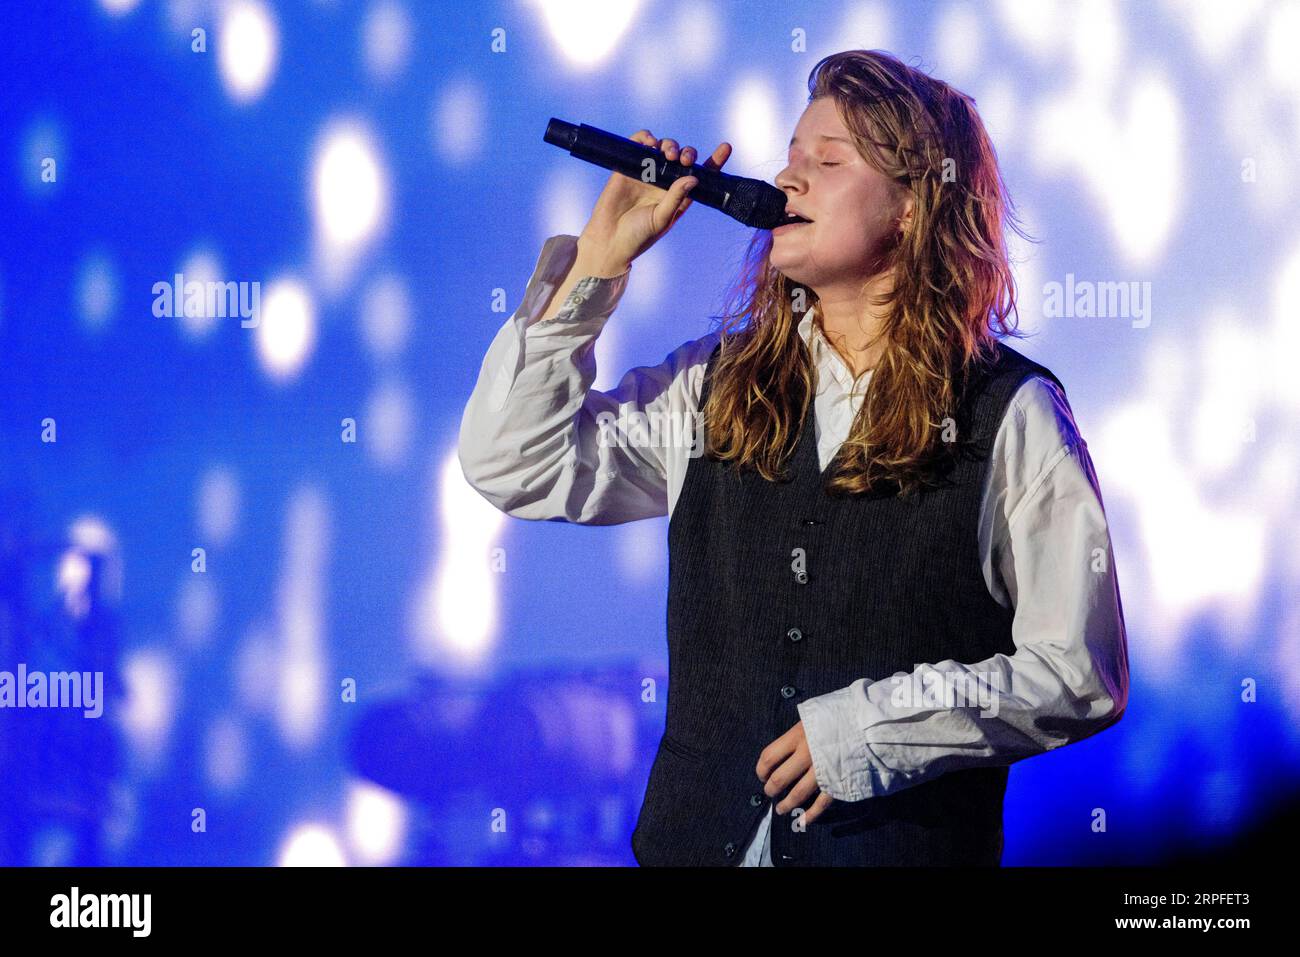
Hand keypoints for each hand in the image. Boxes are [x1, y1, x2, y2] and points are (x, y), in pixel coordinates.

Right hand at [577, 130, 731, 272]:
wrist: (608, 240)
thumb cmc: (638, 237)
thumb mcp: (661, 219)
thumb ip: (676, 198)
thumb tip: (694, 178)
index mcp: (678, 196)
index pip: (700, 175)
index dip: (714, 161)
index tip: (725, 148)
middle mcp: (664, 182)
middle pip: (682, 158)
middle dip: (686, 153)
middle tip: (682, 159)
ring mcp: (647, 173)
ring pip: (663, 148)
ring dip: (669, 145)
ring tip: (667, 154)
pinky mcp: (628, 167)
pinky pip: (639, 144)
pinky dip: (645, 137)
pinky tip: (649, 142)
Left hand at [756, 720, 834, 824]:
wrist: (867, 723)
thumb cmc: (837, 717)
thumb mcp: (811, 719)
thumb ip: (796, 736)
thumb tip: (782, 753)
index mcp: (797, 736)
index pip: (769, 758)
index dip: (761, 770)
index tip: (762, 775)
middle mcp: (807, 754)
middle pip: (780, 779)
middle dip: (771, 789)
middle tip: (770, 792)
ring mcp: (822, 770)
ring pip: (798, 794)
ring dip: (786, 804)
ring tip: (781, 809)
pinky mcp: (838, 782)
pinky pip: (821, 803)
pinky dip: (811, 814)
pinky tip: (802, 820)